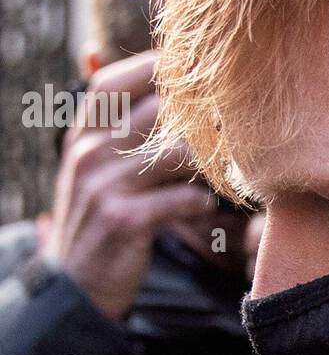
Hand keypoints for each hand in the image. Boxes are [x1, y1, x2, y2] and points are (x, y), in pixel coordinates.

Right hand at [43, 51, 213, 319]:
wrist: (78, 284)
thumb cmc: (101, 215)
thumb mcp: (96, 168)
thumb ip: (119, 128)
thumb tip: (156, 82)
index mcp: (82, 136)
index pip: (113, 83)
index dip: (155, 71)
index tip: (192, 76)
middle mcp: (89, 154)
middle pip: (157, 112)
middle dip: (198, 121)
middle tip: (224, 132)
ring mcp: (104, 187)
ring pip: (177, 153)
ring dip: (206, 164)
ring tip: (215, 175)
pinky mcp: (124, 220)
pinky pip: (183, 198)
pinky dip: (201, 202)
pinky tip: (202, 207)